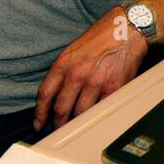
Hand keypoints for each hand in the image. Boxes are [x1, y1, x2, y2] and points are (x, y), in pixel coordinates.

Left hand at [33, 8, 147, 130]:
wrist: (125, 30)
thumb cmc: (100, 38)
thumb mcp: (74, 50)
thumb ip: (65, 70)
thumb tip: (58, 92)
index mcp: (64, 63)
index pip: (45, 93)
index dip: (40, 112)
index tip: (38, 123)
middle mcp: (77, 74)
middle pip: (61, 108)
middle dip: (57, 125)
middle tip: (56, 133)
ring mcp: (95, 83)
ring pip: (81, 114)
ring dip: (76, 126)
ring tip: (74, 133)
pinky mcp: (114, 89)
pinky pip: (102, 111)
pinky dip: (97, 121)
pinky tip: (95, 125)